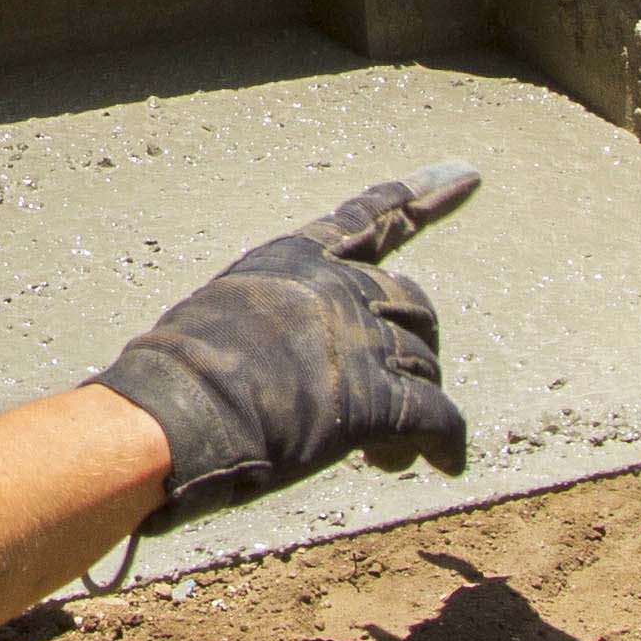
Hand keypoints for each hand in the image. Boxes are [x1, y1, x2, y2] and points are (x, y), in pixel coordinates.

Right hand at [91, 163, 476, 520]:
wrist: (180, 412)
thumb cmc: (174, 375)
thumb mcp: (219, 318)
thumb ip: (262, 324)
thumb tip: (270, 360)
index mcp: (293, 259)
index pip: (366, 219)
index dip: (421, 194)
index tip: (466, 176)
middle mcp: (337, 288)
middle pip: (409, 303)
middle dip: (415, 344)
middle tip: (402, 386)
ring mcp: (362, 340)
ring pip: (424, 366)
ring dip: (415, 405)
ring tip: (387, 452)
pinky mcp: (381, 399)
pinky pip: (439, 418)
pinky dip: (446, 444)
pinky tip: (446, 464)